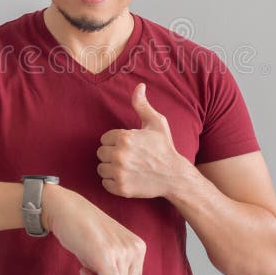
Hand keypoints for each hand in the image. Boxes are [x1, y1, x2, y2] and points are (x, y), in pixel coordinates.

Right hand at [43, 184, 145, 274]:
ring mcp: (123, 252)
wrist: (65, 209)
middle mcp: (136, 250)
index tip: (97, 271)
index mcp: (139, 249)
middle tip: (90, 270)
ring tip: (87, 266)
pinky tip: (83, 269)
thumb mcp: (100, 262)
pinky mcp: (107, 256)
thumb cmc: (82, 234)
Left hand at [97, 83, 186, 198]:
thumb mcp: (157, 123)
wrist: (174, 176)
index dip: (115, 141)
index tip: (128, 145)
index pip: (104, 138)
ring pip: (101, 168)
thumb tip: (139, 86)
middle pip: (100, 153)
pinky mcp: (121, 188)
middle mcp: (120, 154)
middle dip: (111, 154)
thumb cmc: (165, 147)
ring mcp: (120, 172)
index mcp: (125, 137)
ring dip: (110, 168)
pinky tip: (126, 177)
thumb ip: (142, 105)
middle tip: (127, 157)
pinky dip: (113, 182)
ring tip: (126, 167)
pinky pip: (105, 183)